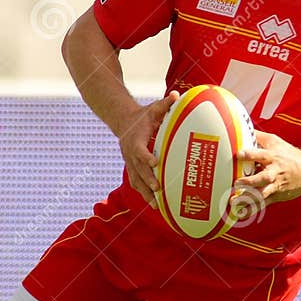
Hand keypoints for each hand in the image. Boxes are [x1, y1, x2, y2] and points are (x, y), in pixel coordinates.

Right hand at [117, 91, 179, 207]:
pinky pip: (137, 184)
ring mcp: (130, 163)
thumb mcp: (153, 108)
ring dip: (145, 193)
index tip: (155, 163)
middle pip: (137, 169)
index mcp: (135, 139)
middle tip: (158, 188)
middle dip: (147, 179)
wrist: (123, 122)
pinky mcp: (132, 169)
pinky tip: (155, 205)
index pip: (139, 150)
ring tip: (156, 206)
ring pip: (136, 180)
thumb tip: (177, 95)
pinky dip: (144, 194)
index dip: (145, 157)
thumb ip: (165, 104)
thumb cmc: (143, 116)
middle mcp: (130, 154)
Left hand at [235, 130, 300, 204]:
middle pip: (263, 177)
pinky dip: (252, 209)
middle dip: (250, 181)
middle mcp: (275, 172)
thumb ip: (258, 136)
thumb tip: (242, 128)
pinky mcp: (276, 196)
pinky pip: (263, 204)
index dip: (250, 154)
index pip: (261, 154)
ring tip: (234, 202)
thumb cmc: (288, 154)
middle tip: (237, 182)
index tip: (238, 154)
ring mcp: (276, 186)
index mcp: (273, 157)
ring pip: (262, 194)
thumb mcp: (275, 141)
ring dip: (248, 199)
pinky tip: (240, 214)